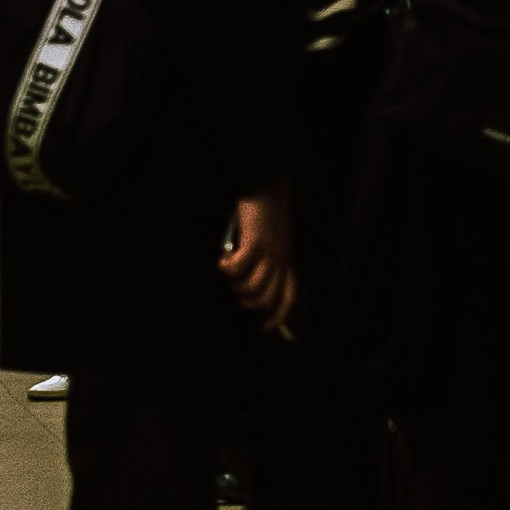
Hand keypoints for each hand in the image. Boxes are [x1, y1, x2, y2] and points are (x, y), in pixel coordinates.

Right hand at [219, 187, 298, 333]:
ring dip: (233, 285)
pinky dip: (224, 268)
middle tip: (234, 291)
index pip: (289, 299)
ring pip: (250, 289)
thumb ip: (267, 259)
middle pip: (266, 300)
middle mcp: (281, 261)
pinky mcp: (255, 243)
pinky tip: (220, 259)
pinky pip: (236, 270)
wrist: (267, 183)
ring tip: (227, 270)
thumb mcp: (274, 239)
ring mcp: (269, 253)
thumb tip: (247, 284)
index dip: (278, 318)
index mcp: (287, 260)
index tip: (263, 327)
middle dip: (246, 303)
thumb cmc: (266, 210)